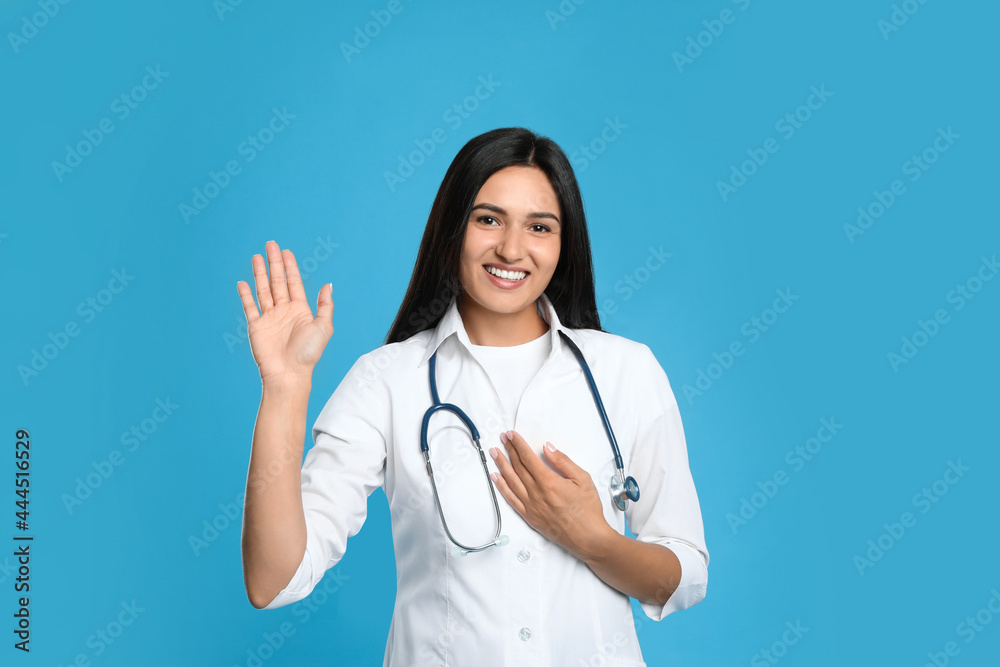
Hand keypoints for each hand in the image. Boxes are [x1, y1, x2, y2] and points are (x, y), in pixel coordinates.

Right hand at [237, 240, 333, 382]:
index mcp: (301, 311)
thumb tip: (328, 285)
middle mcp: (284, 312)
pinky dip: (246, 295)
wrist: (289, 374)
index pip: (294, 283)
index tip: (286, 251)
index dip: (290, 267)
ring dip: (260, 274)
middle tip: (270, 245)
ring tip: (256, 257)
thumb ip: (325, 306)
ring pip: (263, 290)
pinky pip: (250, 307)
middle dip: (274, 263)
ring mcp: (269, 319)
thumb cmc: (308, 354)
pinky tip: (243, 282)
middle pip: (278, 282)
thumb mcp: (323, 327)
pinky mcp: (256, 327)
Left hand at [488, 430, 614, 559]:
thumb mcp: (582, 479)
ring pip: (511, 481)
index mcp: (549, 482)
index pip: (528, 458)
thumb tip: (547, 448)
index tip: (511, 435)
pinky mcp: (529, 517)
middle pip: (518, 467)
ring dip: (501, 465)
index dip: (518, 444)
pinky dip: (502, 487)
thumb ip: (563, 461)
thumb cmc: (588, 510)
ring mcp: (531, 506)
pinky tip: (496, 478)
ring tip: (495, 453)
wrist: (588, 537)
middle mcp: (536, 494)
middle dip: (509, 450)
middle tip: (502, 439)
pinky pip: (511, 499)